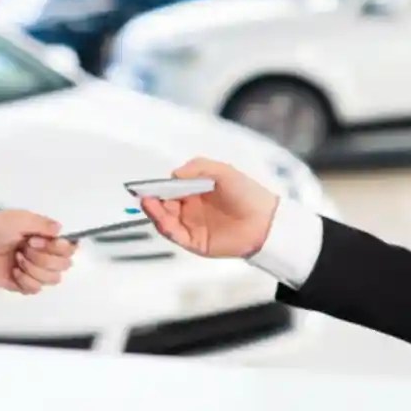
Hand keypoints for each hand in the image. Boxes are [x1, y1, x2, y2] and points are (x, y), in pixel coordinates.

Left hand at [0, 211, 76, 293]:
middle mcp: (40, 253)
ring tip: (17, 260)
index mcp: (42, 236)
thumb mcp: (17, 218)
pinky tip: (14, 272)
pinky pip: (36, 289)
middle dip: (45, 258)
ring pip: (53, 279)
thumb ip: (42, 224)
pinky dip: (26, 281)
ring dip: (35, 269)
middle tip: (25, 249)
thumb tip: (60, 229)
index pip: (68, 247)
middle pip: (64, 265)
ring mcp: (31, 269)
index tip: (38, 240)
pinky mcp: (20, 284)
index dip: (59, 247)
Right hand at [140, 157, 279, 258]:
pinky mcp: (195, 242)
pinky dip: (165, 226)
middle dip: (153, 200)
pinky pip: (175, 235)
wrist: (265, 222)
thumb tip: (174, 174)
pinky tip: (160, 217)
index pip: (170, 189)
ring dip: (154, 212)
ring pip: (166, 220)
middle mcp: (191, 209)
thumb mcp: (223, 171)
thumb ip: (198, 168)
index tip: (147, 183)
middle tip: (145, 194)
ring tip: (148, 202)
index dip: (158, 187)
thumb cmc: (248, 194)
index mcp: (195, 191)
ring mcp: (192, 226)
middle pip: (164, 205)